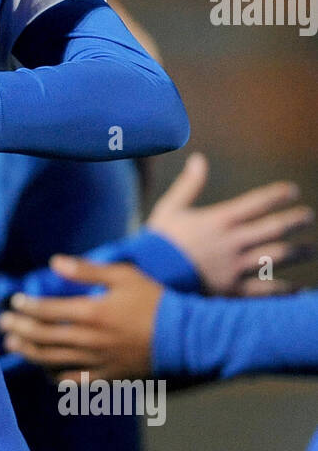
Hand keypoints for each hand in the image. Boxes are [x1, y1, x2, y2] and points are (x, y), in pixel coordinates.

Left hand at [0, 256, 163, 381]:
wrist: (184, 338)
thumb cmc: (154, 301)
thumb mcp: (124, 276)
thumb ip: (87, 270)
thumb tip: (54, 262)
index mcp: (93, 313)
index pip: (47, 311)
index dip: (26, 307)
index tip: (15, 302)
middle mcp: (90, 340)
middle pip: (43, 336)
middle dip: (19, 329)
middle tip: (3, 324)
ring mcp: (97, 362)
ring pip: (52, 360)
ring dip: (28, 352)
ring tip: (13, 344)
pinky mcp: (106, 378)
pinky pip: (72, 382)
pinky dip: (53, 376)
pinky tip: (43, 368)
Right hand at [147, 152, 312, 294]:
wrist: (148, 279)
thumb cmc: (157, 244)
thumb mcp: (168, 209)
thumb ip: (188, 186)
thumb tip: (198, 159)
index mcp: (218, 220)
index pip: (256, 202)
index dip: (278, 194)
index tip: (292, 191)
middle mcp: (232, 242)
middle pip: (273, 227)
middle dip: (295, 220)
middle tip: (309, 216)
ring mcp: (235, 267)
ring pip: (276, 256)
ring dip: (298, 251)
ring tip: (312, 248)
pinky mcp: (232, 291)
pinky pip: (266, 291)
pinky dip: (285, 291)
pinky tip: (299, 290)